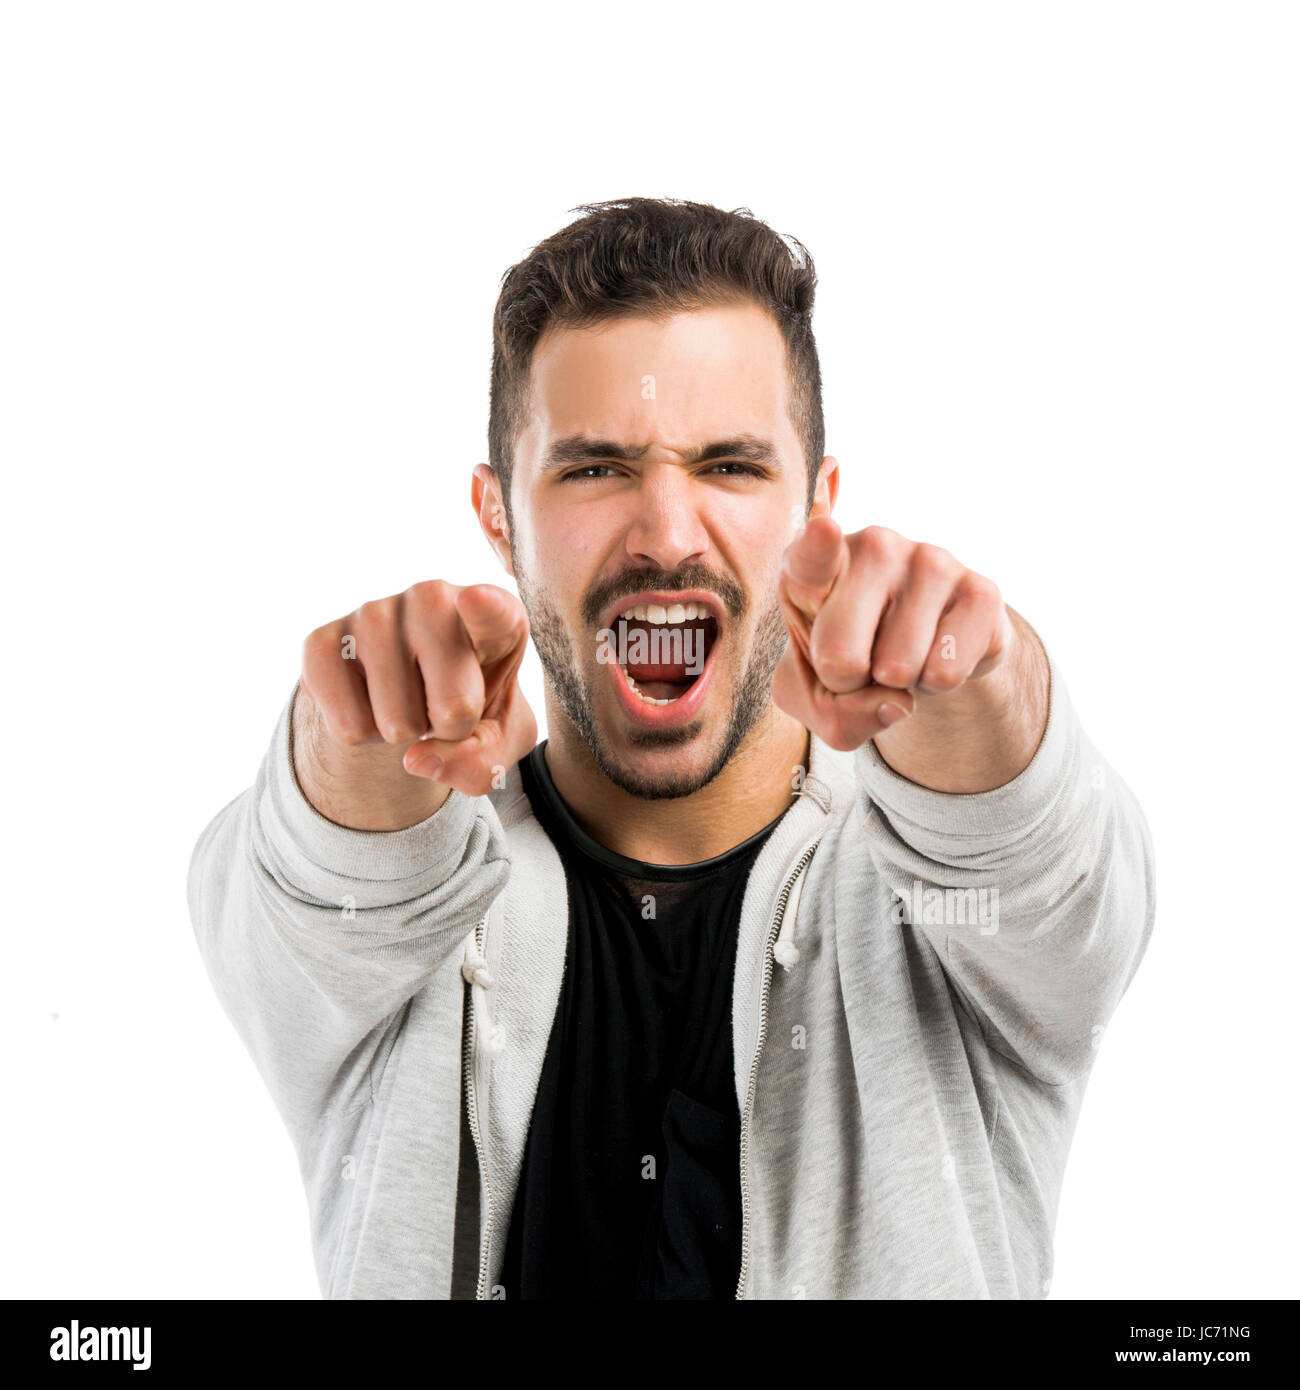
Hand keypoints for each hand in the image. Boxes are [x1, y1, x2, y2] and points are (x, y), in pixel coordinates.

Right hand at [297, 581, 535, 824]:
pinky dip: (364, 736)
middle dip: (452, 732)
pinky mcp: (322, 640)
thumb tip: (417, 760)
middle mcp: (432, 598)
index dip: (485, 608)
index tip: (475, 600)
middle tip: (444, 705)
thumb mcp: (500, 739)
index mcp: (496, 616)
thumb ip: (484, 760)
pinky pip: (348, 728)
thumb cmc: (470, 703)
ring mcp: (373, 612)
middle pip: (453, 710)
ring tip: (409, 698)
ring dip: (406, 733)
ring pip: (397, 724)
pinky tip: (373, 700)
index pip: (492, 611)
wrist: (409, 691)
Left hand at [773, 518, 1012, 751]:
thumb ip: (834, 713)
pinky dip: (936, 685)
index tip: (824, 530)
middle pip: (841, 656)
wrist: (917, 653)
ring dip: (897, 685)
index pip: (813, 554)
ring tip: (898, 653)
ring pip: (898, 669)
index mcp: (812, 566)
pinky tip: (934, 654)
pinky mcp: (980, 590)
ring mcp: (930, 560)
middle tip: (858, 664)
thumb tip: (898, 702)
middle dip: (847, 686)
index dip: (818, 545)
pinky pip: (946, 671)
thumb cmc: (849, 664)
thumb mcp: (815, 698)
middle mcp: (872, 547)